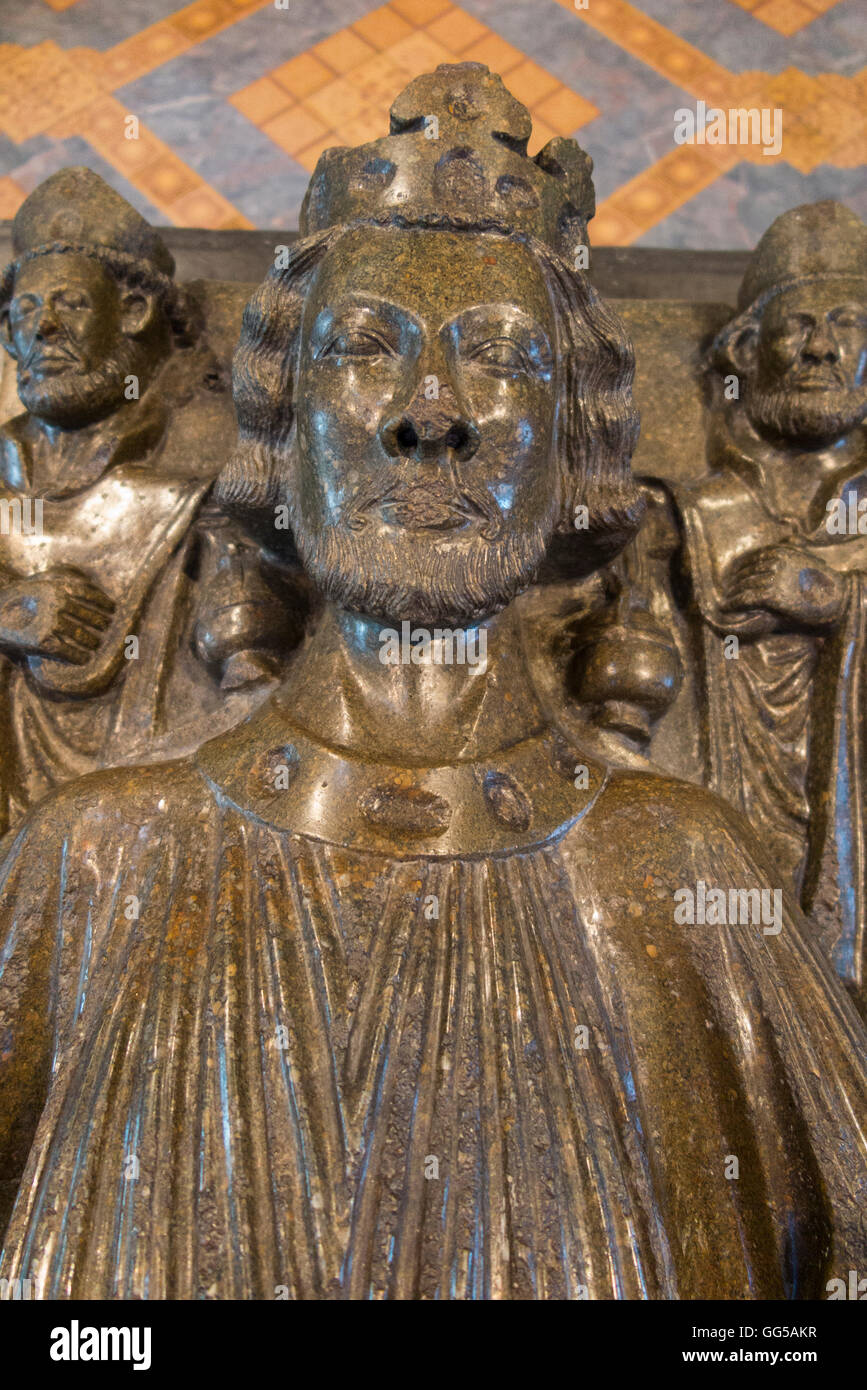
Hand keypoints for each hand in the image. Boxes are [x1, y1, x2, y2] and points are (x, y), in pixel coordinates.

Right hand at [0, 568, 114, 663]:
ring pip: (83, 636)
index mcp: (57, 587)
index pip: (90, 594)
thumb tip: (90, 588)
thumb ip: (61, 585)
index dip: (104, 602)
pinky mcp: (42, 641)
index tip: (112, 608)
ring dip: (92, 642)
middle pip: (90, 617)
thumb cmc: (16, 599)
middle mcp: (57, 603)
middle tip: (106, 629)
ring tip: (96, 645)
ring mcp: (50, 622)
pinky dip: (79, 656)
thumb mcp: (39, 584)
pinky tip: (84, 659)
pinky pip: (69, 651)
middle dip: (101, 624)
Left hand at [720, 544, 844, 631]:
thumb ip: (788, 555)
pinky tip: (726, 607)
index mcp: (782, 551)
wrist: (836, 597)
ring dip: (731, 594)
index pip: (752, 558)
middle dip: (733, 581)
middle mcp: (775, 562)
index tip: (732, 575)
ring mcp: (773, 578)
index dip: (739, 568)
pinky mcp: (772, 595)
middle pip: (745, 572)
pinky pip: (745, 598)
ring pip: (743, 586)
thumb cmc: (822, 582)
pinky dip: (733, 603)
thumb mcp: (803, 560)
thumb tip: (782, 547)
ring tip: (726, 600)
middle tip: (726, 589)